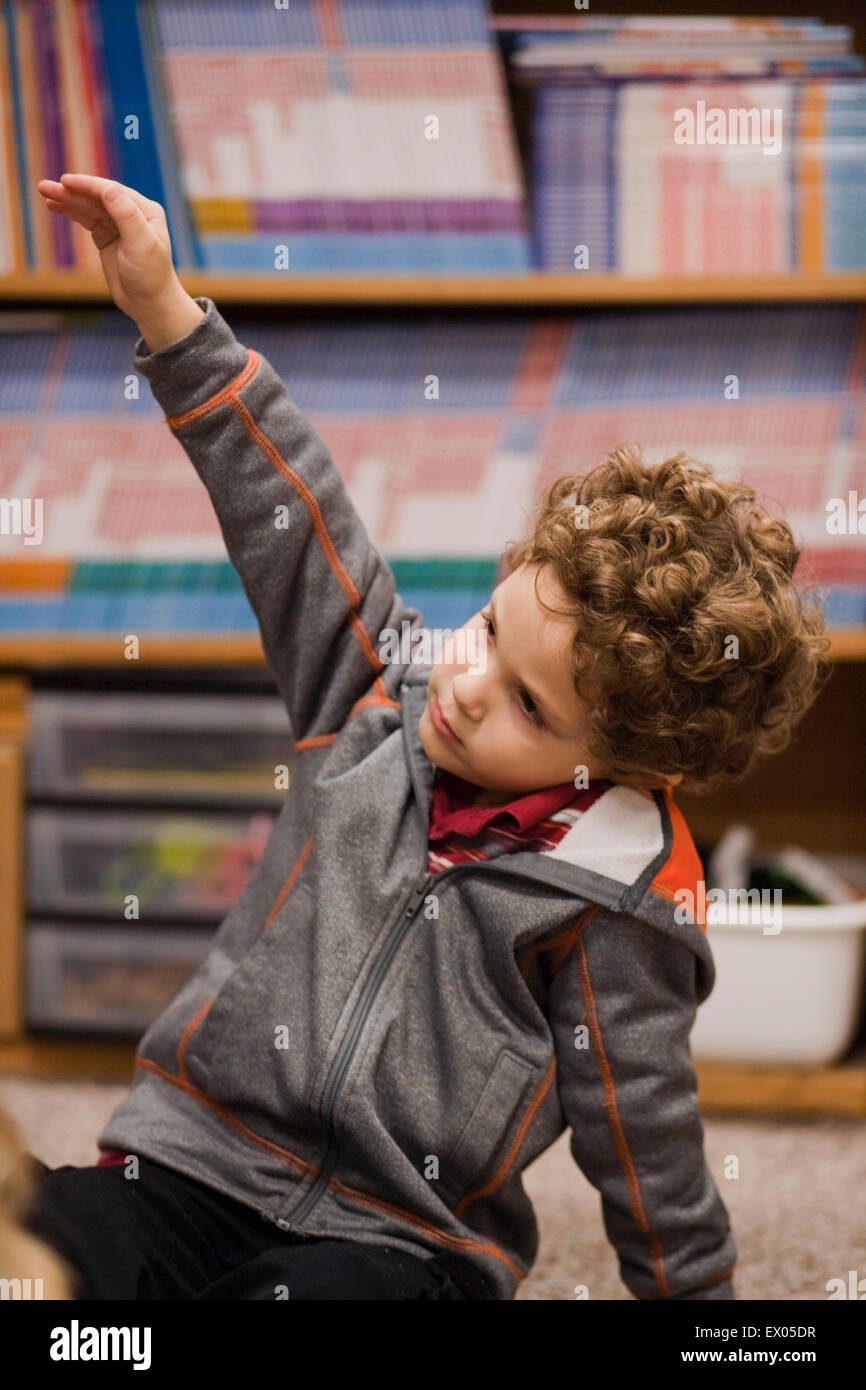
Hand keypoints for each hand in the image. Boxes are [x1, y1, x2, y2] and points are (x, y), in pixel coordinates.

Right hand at [36, 173, 200, 344]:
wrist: (149, 304)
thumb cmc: (150, 276)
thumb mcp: (140, 245)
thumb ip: (126, 216)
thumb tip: (109, 189)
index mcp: (146, 211)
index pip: (112, 192)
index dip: (88, 186)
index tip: (65, 182)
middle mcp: (132, 213)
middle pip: (97, 197)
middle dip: (72, 191)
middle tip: (44, 187)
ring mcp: (118, 225)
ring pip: (89, 207)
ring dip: (67, 199)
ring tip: (44, 192)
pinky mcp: (106, 237)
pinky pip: (86, 219)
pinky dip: (71, 212)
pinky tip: (55, 206)